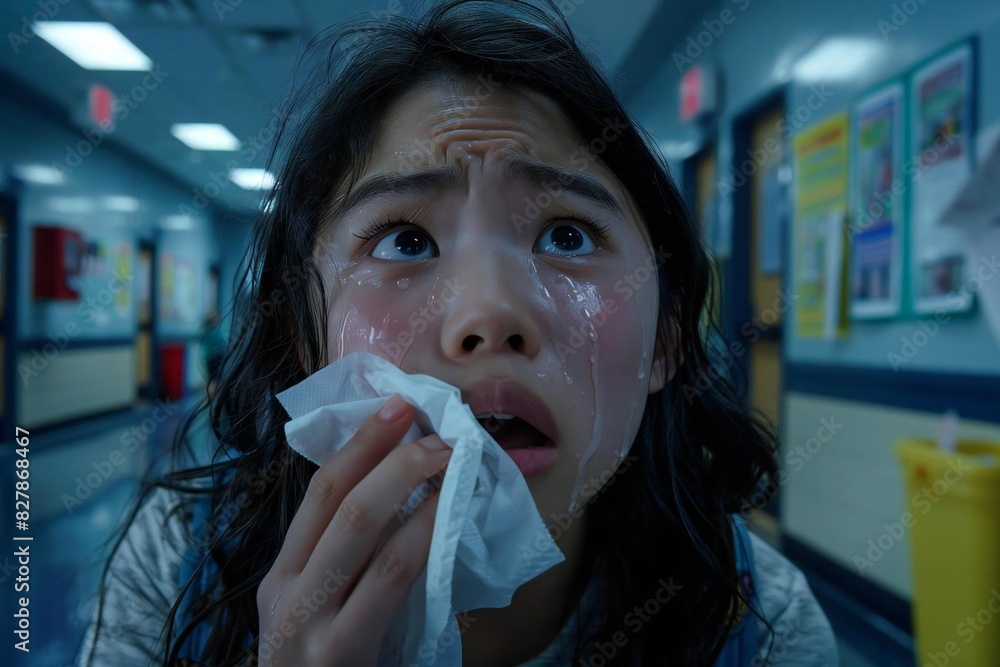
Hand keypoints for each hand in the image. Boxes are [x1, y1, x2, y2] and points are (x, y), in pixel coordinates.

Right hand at [256, 395, 450, 665]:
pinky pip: (390, 579)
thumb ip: (348, 565)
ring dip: (409, 483)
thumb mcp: (324, 614)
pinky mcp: (339, 654)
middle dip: (385, 451)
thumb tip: (406, 496)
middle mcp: (284, 594)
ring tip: (447, 457)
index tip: (396, 405)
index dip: (358, 443)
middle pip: (336, 500)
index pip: (316, 492)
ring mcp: (308, 626)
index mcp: (280, 577)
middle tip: (429, 422)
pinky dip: (423, 535)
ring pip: (361, 530)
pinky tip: (446, 515)